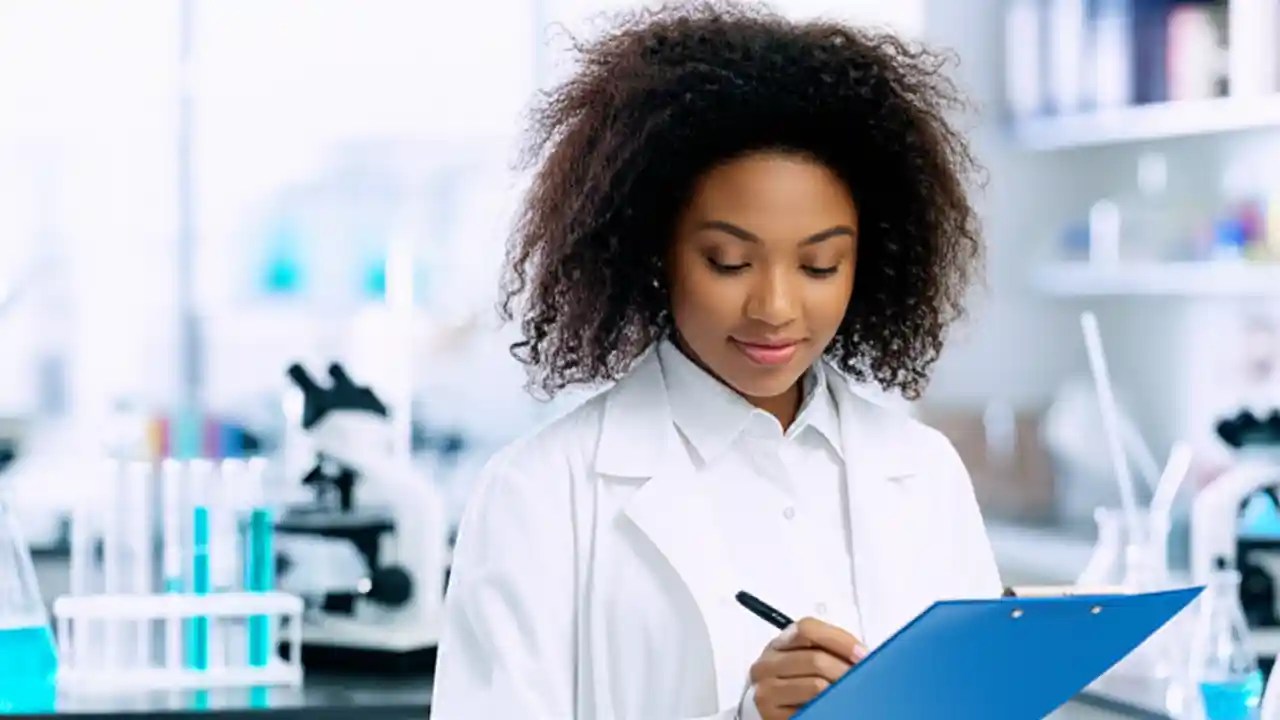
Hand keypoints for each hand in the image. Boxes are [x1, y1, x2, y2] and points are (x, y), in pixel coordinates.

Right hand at [748, 617, 867, 719]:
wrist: (772, 705)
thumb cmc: (797, 681)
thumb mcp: (806, 658)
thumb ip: (829, 648)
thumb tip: (862, 656)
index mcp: (779, 644)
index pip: (808, 630)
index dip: (840, 641)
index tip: (862, 655)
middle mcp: (768, 664)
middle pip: (815, 659)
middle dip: (845, 670)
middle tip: (864, 680)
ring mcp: (767, 690)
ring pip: (816, 686)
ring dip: (840, 691)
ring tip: (852, 694)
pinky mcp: (771, 715)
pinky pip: (811, 710)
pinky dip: (829, 708)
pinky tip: (836, 707)